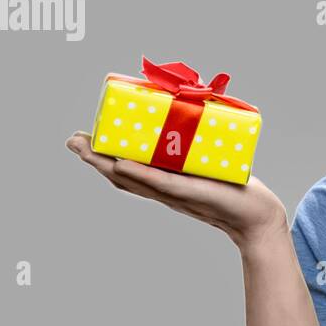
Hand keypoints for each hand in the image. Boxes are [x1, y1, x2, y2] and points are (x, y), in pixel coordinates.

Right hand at [66, 131, 287, 250]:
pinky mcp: (190, 192)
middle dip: (93, 157)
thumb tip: (194, 109)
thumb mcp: (209, 164)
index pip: (126, 169)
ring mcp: (174, 192)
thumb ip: (197, 146)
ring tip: (84, 148)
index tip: (83, 138)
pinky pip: (161, 183)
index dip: (102, 156)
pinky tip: (120, 164)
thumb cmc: (232, 188)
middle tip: (71, 140)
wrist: (254, 216)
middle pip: (120, 175)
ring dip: (105, 163)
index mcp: (162, 182)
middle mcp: (162, 189)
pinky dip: (141, 174)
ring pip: (133, 178)